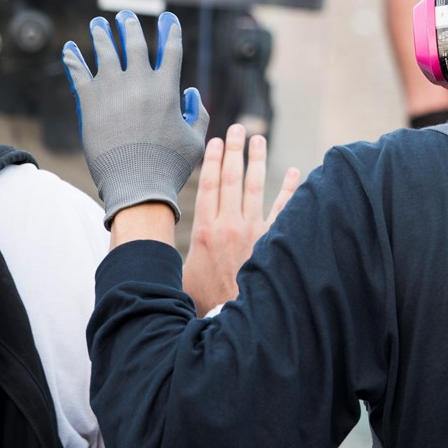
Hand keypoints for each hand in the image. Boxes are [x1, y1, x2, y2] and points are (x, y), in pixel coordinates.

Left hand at [62, 10, 210, 225]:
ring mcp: (113, 90)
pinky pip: (79, 73)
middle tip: (125, 16)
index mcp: (168, 89)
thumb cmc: (168, 166)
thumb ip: (198, 113)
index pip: (171, 51)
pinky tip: (69, 48)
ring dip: (102, 35)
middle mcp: (140, 82)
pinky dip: (73, 59)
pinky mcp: (89, 102)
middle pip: (135, 44)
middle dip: (130, 27)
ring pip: (105, 52)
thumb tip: (191, 92)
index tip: (168, 19)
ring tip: (98, 24)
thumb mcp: (195, 140)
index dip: (171, 32)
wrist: (136, 185)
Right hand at [184, 124, 300, 312]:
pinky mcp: (273, 241)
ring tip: (259, 139)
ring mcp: (254, 231)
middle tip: (238, 129)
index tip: (216, 141)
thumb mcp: (180, 276)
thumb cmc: (205, 302)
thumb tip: (151, 249)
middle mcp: (229, 225)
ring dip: (258, 160)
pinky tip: (296, 172)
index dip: (213, 161)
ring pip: (256, 187)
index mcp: (205, 231)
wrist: (234, 318)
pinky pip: (284, 209)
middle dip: (235, 150)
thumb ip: (173, 257)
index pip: (209, 186)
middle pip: (232, 179)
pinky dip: (291, 190)